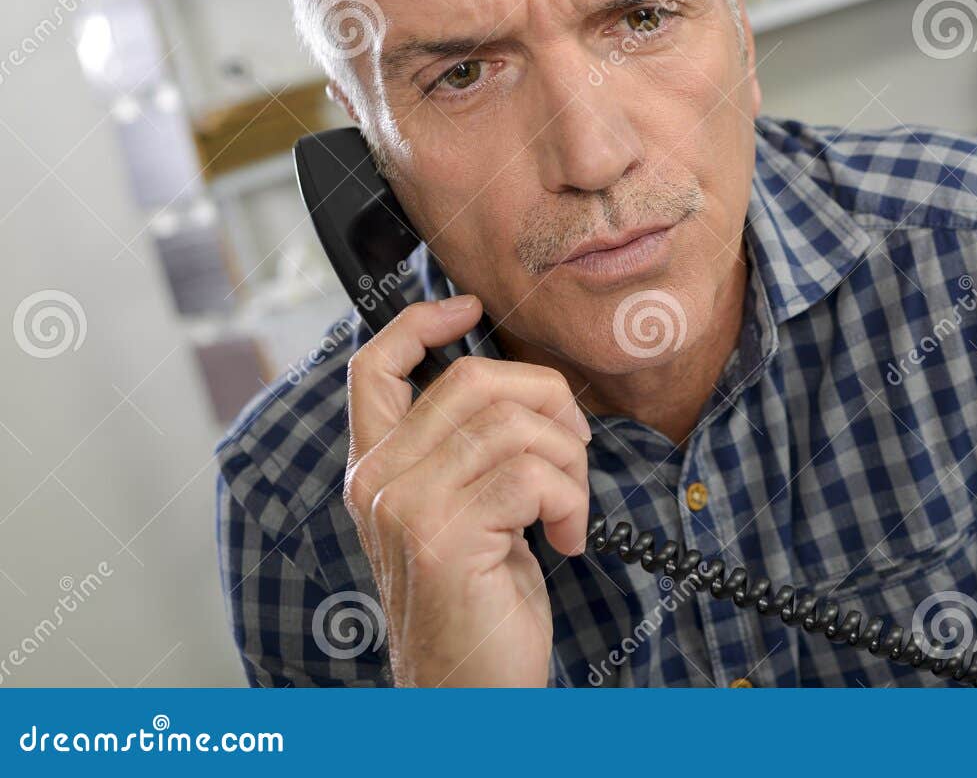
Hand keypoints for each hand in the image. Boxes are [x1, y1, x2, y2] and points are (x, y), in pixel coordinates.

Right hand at [342, 294, 590, 685]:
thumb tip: (525, 388)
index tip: (471, 309)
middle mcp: (378, 482)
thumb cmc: (481, 605)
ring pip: (513, 424)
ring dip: (568, 462)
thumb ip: (468, 453)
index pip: (373, 368)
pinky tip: (564, 539)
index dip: (419, 323)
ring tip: (568, 509)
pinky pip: (533, 474)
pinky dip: (570, 501)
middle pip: (472, 380)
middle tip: (574, 453)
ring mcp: (405, 507)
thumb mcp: (466, 514)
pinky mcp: (443, 537)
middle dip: (548, 403)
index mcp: (376, 470)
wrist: (471, 695)